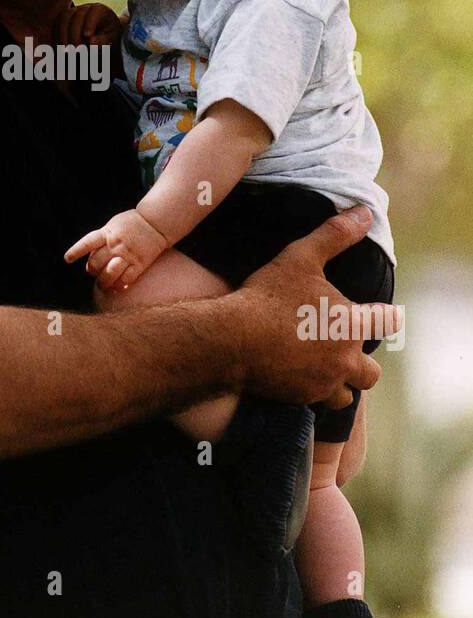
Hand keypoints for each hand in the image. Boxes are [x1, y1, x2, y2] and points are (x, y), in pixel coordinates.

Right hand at [55, 2, 122, 47]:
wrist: (103, 35)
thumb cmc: (108, 37)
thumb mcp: (111, 39)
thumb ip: (103, 41)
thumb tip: (91, 43)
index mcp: (100, 10)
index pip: (94, 13)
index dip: (89, 24)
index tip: (87, 36)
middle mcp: (85, 8)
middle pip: (76, 15)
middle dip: (74, 33)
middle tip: (76, 49)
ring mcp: (73, 11)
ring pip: (63, 18)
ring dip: (62, 34)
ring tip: (66, 50)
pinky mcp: (63, 19)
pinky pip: (55, 24)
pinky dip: (55, 35)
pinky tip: (58, 47)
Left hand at [65, 209, 169, 289]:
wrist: (156, 222)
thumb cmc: (132, 223)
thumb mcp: (113, 223)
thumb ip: (102, 236)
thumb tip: (91, 252)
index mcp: (107, 232)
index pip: (88, 242)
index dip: (76, 251)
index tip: (67, 259)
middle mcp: (116, 244)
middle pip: (96, 262)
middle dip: (92, 270)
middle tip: (93, 271)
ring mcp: (128, 254)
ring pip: (109, 274)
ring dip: (103, 282)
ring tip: (103, 284)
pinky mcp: (140, 263)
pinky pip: (126, 278)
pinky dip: (120, 284)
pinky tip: (117, 285)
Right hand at [219, 206, 400, 409]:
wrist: (232, 340)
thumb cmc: (267, 297)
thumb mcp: (301, 257)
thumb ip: (335, 235)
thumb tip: (364, 213)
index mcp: (350, 324)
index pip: (386, 322)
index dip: (385, 317)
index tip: (383, 315)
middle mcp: (344, 359)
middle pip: (370, 373)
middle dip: (360, 363)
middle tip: (341, 349)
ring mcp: (323, 383)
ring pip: (346, 395)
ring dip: (339, 383)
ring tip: (321, 369)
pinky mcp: (300, 400)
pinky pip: (316, 404)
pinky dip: (311, 393)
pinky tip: (295, 379)